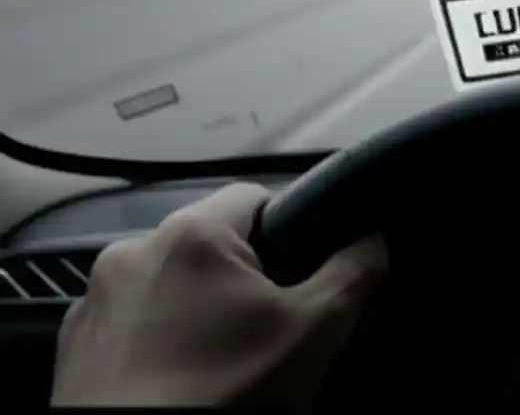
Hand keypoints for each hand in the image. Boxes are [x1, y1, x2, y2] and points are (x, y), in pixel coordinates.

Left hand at [51, 182, 387, 407]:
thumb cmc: (223, 395)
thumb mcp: (313, 332)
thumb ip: (353, 273)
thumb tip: (373, 240)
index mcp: (192, 234)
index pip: (256, 197)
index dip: (289, 232)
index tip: (299, 280)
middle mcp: (132, 251)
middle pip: (211, 244)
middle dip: (242, 279)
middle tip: (266, 330)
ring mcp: (95, 298)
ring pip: (169, 282)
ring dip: (196, 307)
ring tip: (219, 360)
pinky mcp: (74, 342)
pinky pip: (132, 320)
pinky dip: (157, 338)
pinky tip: (180, 376)